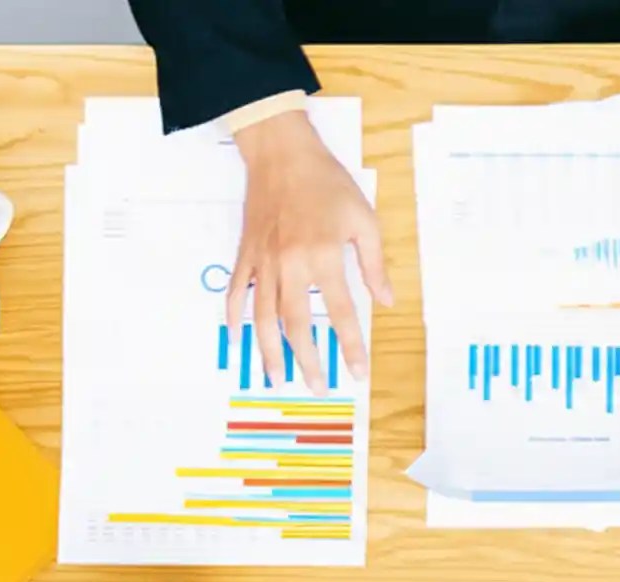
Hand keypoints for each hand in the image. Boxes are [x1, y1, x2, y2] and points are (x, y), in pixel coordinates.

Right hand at [231, 110, 391, 393]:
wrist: (282, 154)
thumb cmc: (327, 184)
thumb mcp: (364, 219)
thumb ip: (373, 265)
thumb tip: (385, 301)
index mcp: (324, 257)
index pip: (341, 314)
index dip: (351, 347)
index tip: (358, 374)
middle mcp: (291, 265)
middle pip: (298, 325)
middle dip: (308, 361)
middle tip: (318, 388)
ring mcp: (264, 262)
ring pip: (263, 318)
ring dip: (269, 352)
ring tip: (276, 378)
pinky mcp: (246, 255)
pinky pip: (237, 292)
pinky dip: (235, 317)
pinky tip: (237, 337)